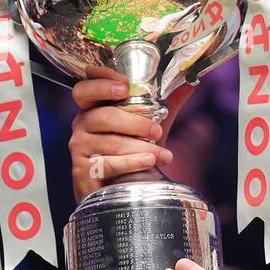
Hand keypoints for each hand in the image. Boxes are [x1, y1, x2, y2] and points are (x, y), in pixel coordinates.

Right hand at [68, 67, 192, 200]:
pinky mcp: (83, 170)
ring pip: (111, 142)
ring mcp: (80, 148)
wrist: (122, 187)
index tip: (125, 86)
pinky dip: (132, 163)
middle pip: (104, 116)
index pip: (86, 89)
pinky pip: (109, 164)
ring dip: (142, 148)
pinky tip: (149, 162)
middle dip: (136, 122)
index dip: (102, 83)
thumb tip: (189, 83)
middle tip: (157, 130)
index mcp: (94, 108)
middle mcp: (82, 124)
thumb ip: (166, 104)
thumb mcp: (148, 125)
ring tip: (164, 155)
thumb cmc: (132, 151)